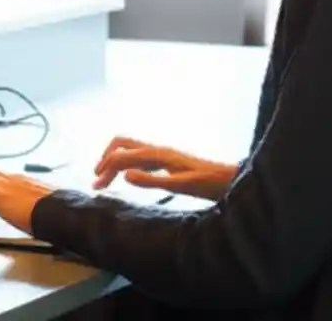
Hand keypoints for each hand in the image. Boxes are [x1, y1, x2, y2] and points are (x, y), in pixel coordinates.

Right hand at [93, 137, 237, 201]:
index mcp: (159, 154)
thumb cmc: (210, 185)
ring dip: (115, 162)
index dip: (106, 168)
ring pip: (131, 151)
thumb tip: (125, 175)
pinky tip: (129, 178)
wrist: (234, 180)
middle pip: (122, 144)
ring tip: (105, 181)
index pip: (122, 155)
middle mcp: (159, 150)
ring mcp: (164, 154)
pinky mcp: (170, 161)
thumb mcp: (182, 186)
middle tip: (97, 181)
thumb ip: (153, 180)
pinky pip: (141, 157)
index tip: (97, 185)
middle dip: (105, 159)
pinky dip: (127, 165)